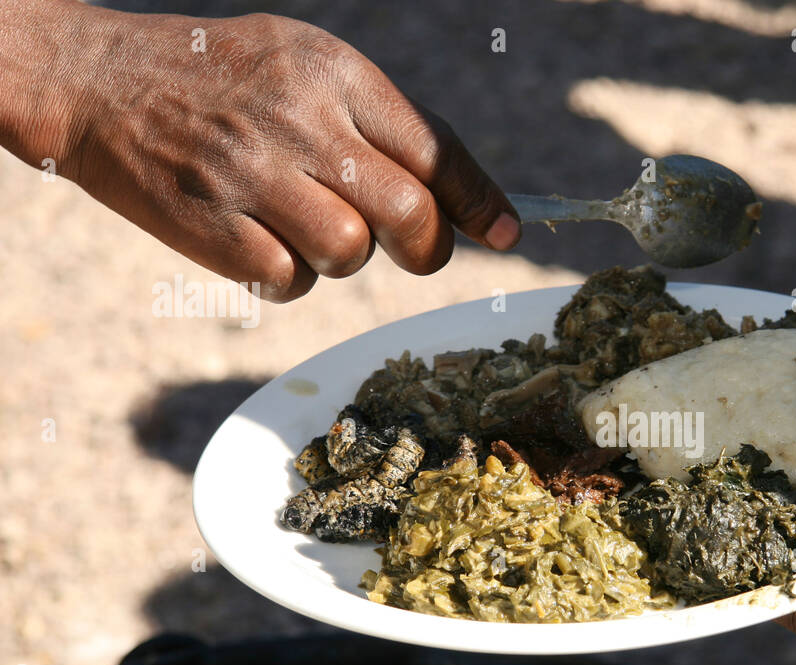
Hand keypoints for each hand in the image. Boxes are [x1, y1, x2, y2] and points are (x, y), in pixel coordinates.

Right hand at [12, 3, 518, 301]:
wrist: (99, 82)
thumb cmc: (222, 78)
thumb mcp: (303, 64)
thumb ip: (377, 121)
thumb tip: (456, 196)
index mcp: (333, 74)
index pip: (434, 149)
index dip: (480, 201)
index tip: (508, 234)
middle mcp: (300, 122)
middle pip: (409, 216)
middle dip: (426, 248)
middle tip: (415, 251)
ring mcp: (254, 176)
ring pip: (351, 254)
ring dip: (344, 257)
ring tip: (304, 224)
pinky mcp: (213, 228)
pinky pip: (289, 281)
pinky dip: (287, 277)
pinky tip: (259, 241)